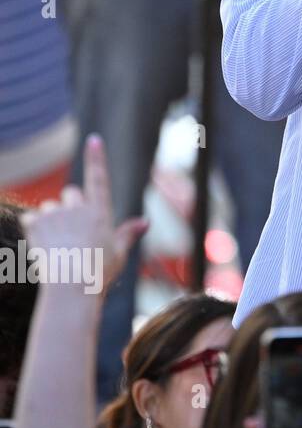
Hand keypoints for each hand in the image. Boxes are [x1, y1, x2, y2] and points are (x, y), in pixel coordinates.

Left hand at [21, 134, 146, 292]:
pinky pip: (30, 217)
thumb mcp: (119, 253)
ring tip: (58, 243)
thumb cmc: (99, 273)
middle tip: (73, 230)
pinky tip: (41, 244)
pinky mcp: (35, 225)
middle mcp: (78, 208)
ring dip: (51, 218)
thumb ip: (128, 233)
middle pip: (71, 193)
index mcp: (101, 212)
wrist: (70, 288)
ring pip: (49, 207)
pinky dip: (33, 227)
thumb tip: (145, 221)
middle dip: (70, 205)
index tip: (93, 139)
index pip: (99, 178)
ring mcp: (56, 215)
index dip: (97, 157)